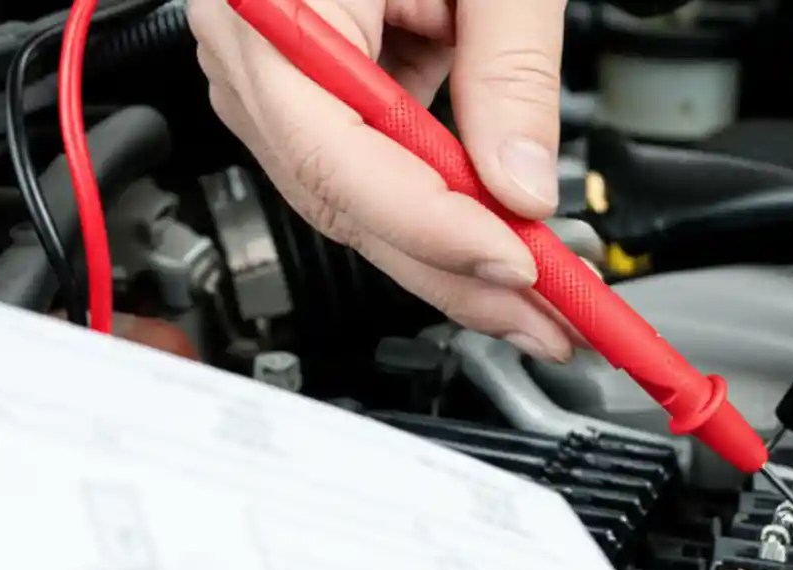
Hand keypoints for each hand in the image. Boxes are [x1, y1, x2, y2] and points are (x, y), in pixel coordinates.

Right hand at [187, 0, 577, 361]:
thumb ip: (508, 69)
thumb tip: (522, 185)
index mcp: (271, 5)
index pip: (338, 157)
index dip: (433, 229)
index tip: (519, 264)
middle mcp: (249, 50)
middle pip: (345, 200)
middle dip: (453, 270)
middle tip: (544, 316)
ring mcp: (266, 74)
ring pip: (352, 199)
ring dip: (445, 252)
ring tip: (532, 291)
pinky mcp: (301, 83)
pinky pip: (358, 166)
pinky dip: (428, 205)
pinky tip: (486, 233)